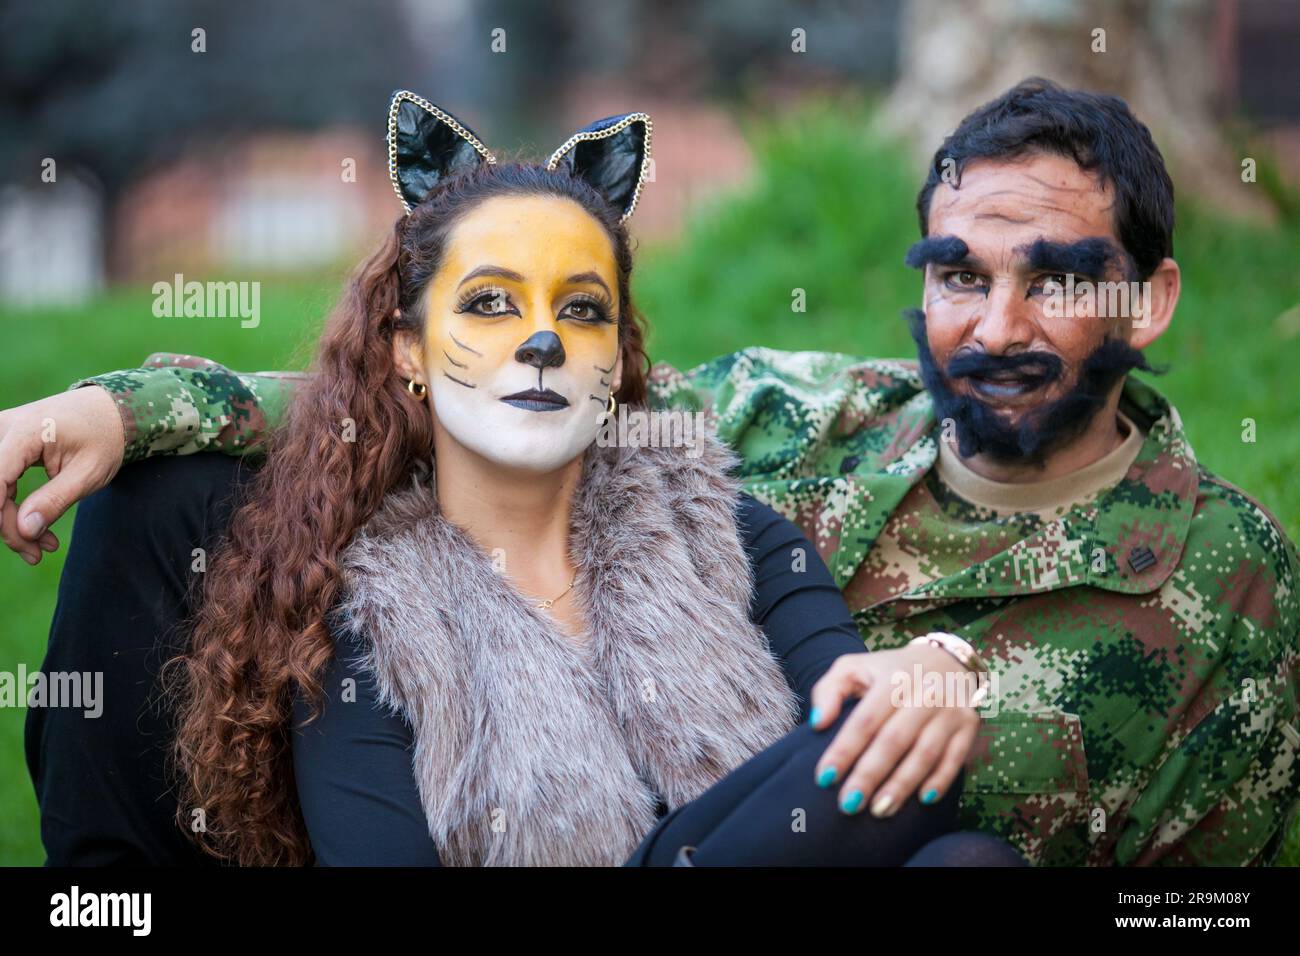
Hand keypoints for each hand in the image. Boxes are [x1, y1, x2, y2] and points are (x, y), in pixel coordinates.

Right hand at [0, 385, 124, 563]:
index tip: (19, 540)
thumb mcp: (88, 472)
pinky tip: (38, 533)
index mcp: (25, 431)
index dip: (1, 514)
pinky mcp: (2, 448)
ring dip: (10, 523)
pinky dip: (13, 511)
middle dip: (8, 525)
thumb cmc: (104, 439)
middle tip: (37, 554)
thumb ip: (55, 500)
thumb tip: (25, 530)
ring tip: (44, 548)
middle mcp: (3, 428)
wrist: (109, 413)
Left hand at [808, 645, 980, 816]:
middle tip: (848, 805)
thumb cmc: (888, 672)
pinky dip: (940, 781)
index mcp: (893, 679)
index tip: (824, 778)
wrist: (944, 660)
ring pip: (925, 753)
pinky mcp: (968, 725)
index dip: (844, 750)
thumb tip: (818, 723)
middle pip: (894, 740)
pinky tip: (922, 800)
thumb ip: (829, 691)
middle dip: (870, 775)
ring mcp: (950, 710)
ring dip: (902, 785)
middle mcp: (925, 693)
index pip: (865, 720)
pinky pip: (955, 758)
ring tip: (879, 810)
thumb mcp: (853, 667)